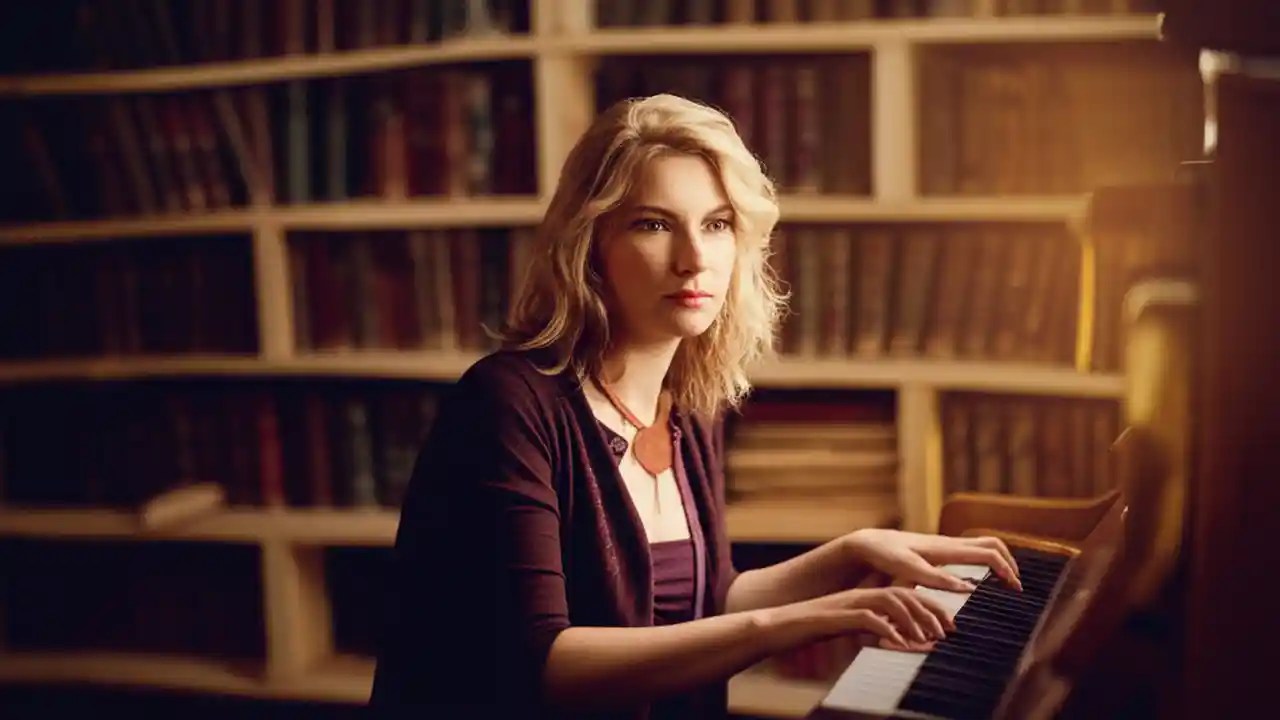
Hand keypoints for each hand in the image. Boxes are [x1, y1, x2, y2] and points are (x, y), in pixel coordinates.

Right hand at [767, 586, 954, 653]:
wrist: (773, 627)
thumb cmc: (808, 631)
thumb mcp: (847, 629)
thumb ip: (872, 629)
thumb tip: (900, 639)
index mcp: (863, 595)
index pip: (903, 592)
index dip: (929, 607)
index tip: (948, 625)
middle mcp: (858, 595)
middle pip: (903, 593)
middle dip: (930, 611)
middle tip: (948, 631)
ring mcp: (847, 604)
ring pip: (890, 600)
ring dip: (914, 620)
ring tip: (928, 640)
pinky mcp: (836, 616)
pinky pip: (868, 619)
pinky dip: (888, 631)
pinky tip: (899, 644)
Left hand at [845, 529, 1021, 592]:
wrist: (868, 543)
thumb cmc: (884, 557)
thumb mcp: (908, 570)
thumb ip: (937, 579)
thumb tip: (970, 588)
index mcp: (946, 548)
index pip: (989, 553)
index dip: (1007, 569)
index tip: (1016, 589)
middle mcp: (950, 543)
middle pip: (993, 544)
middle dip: (1010, 562)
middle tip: (1016, 586)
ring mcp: (945, 544)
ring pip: (983, 545)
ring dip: (1000, 560)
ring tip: (1007, 582)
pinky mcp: (939, 550)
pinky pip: (971, 551)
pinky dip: (986, 560)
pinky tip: (983, 578)